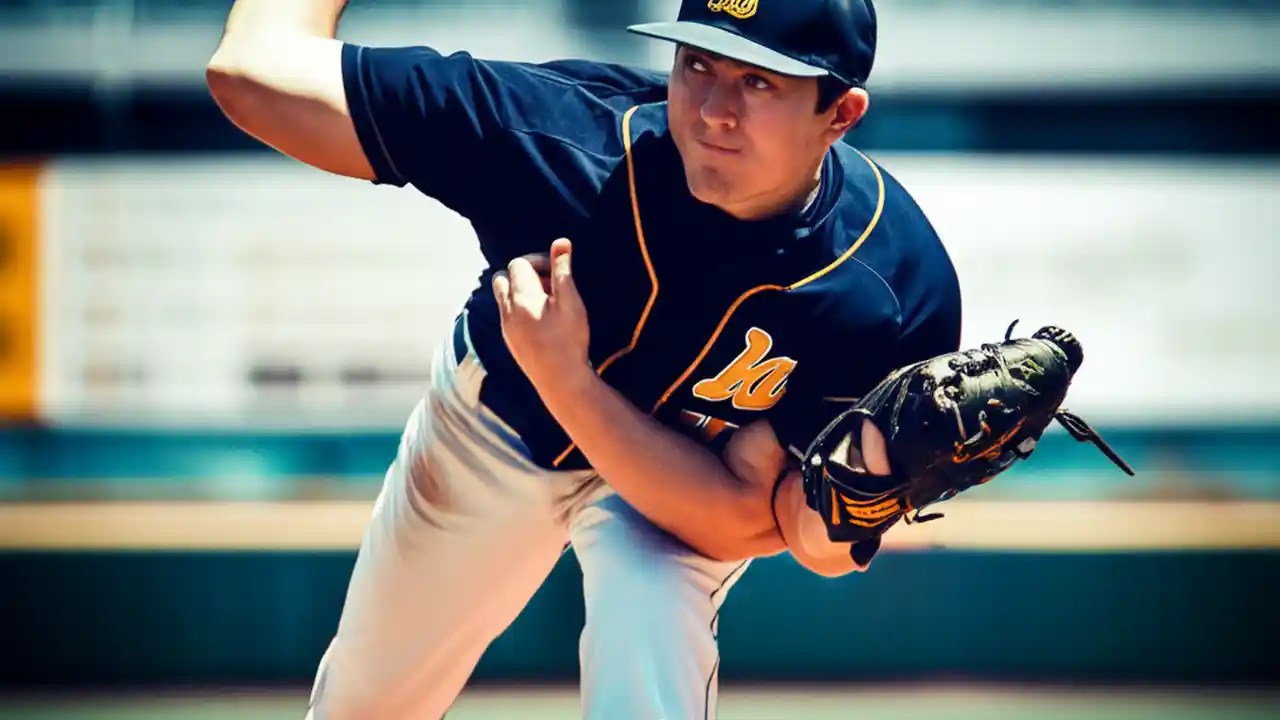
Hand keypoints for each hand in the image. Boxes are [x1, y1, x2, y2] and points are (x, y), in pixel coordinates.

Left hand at [492, 238, 590, 389]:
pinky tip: (542, 321)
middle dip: (523, 275)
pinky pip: (507, 315)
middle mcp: (507, 310)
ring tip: (547, 303)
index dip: (537, 261)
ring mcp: (506, 327)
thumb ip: (562, 270)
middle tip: (549, 285)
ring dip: (521, 292)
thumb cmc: (569, 339)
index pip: (518, 264)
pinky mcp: (510, 341)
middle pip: (503, 278)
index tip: (556, 271)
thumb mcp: (571, 301)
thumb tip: (561, 242)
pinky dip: (519, 309)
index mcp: (521, 297)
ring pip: (503, 297)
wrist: (560, 381)